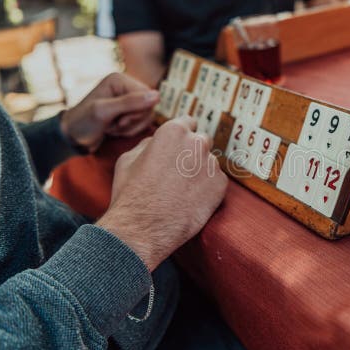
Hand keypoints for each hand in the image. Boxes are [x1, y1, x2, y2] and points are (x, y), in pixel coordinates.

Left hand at [60, 73, 159, 151]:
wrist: (72, 137)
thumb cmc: (83, 122)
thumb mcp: (105, 111)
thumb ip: (130, 102)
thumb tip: (157, 96)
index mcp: (120, 79)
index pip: (147, 97)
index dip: (136, 113)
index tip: (116, 120)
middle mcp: (126, 86)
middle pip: (149, 107)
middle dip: (132, 121)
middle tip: (113, 124)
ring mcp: (128, 99)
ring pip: (147, 117)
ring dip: (130, 128)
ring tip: (111, 127)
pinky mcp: (129, 110)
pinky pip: (142, 122)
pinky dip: (130, 131)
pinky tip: (114, 130)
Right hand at [97, 117, 228, 271]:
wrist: (143, 228)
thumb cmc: (131, 194)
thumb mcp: (128, 158)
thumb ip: (149, 143)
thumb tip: (157, 141)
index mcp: (174, 131)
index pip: (188, 121)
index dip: (182, 134)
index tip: (179, 146)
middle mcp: (197, 143)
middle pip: (201, 141)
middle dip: (192, 153)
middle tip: (179, 172)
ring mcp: (211, 164)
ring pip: (209, 162)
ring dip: (200, 172)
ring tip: (181, 191)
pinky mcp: (221, 186)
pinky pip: (217, 182)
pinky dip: (208, 189)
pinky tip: (191, 200)